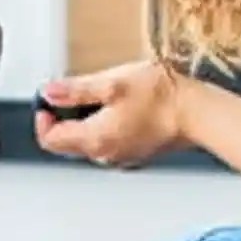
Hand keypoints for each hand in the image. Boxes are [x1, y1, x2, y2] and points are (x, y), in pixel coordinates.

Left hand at [33, 60, 188, 167]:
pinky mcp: (134, 151)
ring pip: (87, 140)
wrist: (197, 113)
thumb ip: (75, 90)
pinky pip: (107, 140)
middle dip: (63, 116)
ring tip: (101, 93)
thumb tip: (49, 93)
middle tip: (72, 91)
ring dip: (84, 119)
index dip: (43, 117)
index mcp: (94, 140)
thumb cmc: (161, 97)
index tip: (48, 98)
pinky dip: (103, 124)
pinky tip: (119, 104)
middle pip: (66, 142)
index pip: (49, 139)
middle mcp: (104, 154)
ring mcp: (121, 156)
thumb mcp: (111, 83)